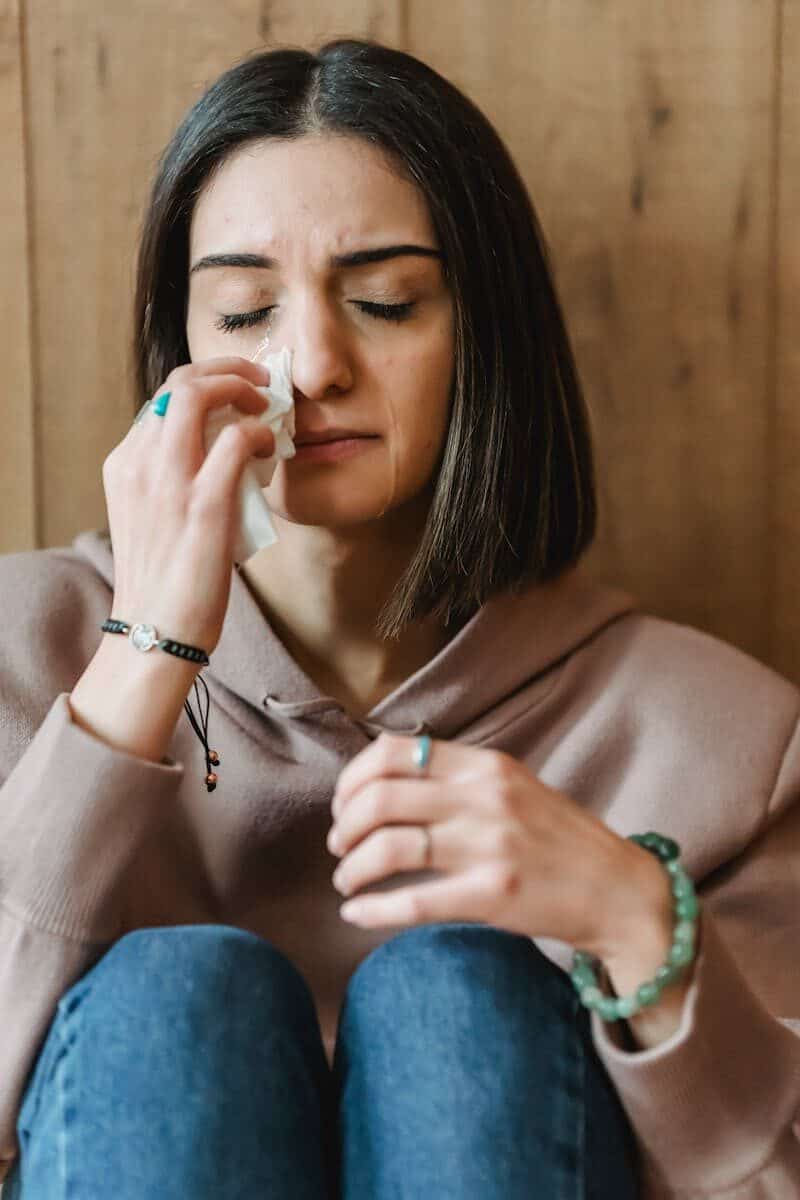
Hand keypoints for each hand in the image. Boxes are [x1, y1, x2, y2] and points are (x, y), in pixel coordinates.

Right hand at [103, 357, 274, 653]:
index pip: (163, 398)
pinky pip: (234, 441)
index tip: (237, 393)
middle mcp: (139, 464)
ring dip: (242, 388)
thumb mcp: (154, 516)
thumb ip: (174, 480)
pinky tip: (269, 446)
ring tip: (267, 405)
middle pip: (178, 382)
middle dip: (227, 370)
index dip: (206, 384)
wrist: (153, 633)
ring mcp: (168, 483)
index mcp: (124, 465)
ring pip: (197, 395)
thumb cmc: (164, 582)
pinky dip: (257, 432)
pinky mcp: (203, 506)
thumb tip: (223, 452)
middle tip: (260, 383)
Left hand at [328, 733, 662, 959]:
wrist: (619, 889)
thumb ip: (457, 778)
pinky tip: (356, 914)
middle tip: (340, 848)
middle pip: (380, 799)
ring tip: (348, 880)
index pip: (392, 752)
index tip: (344, 804)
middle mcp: (484, 797)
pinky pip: (412, 902)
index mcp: (484, 764)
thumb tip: (382, 780)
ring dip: (352, 868)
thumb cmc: (558, 840)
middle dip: (344, 826)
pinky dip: (372, 910)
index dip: (353, 779)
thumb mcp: (512, 786)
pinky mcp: (493, 895)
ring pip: (388, 848)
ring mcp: (489, 845)